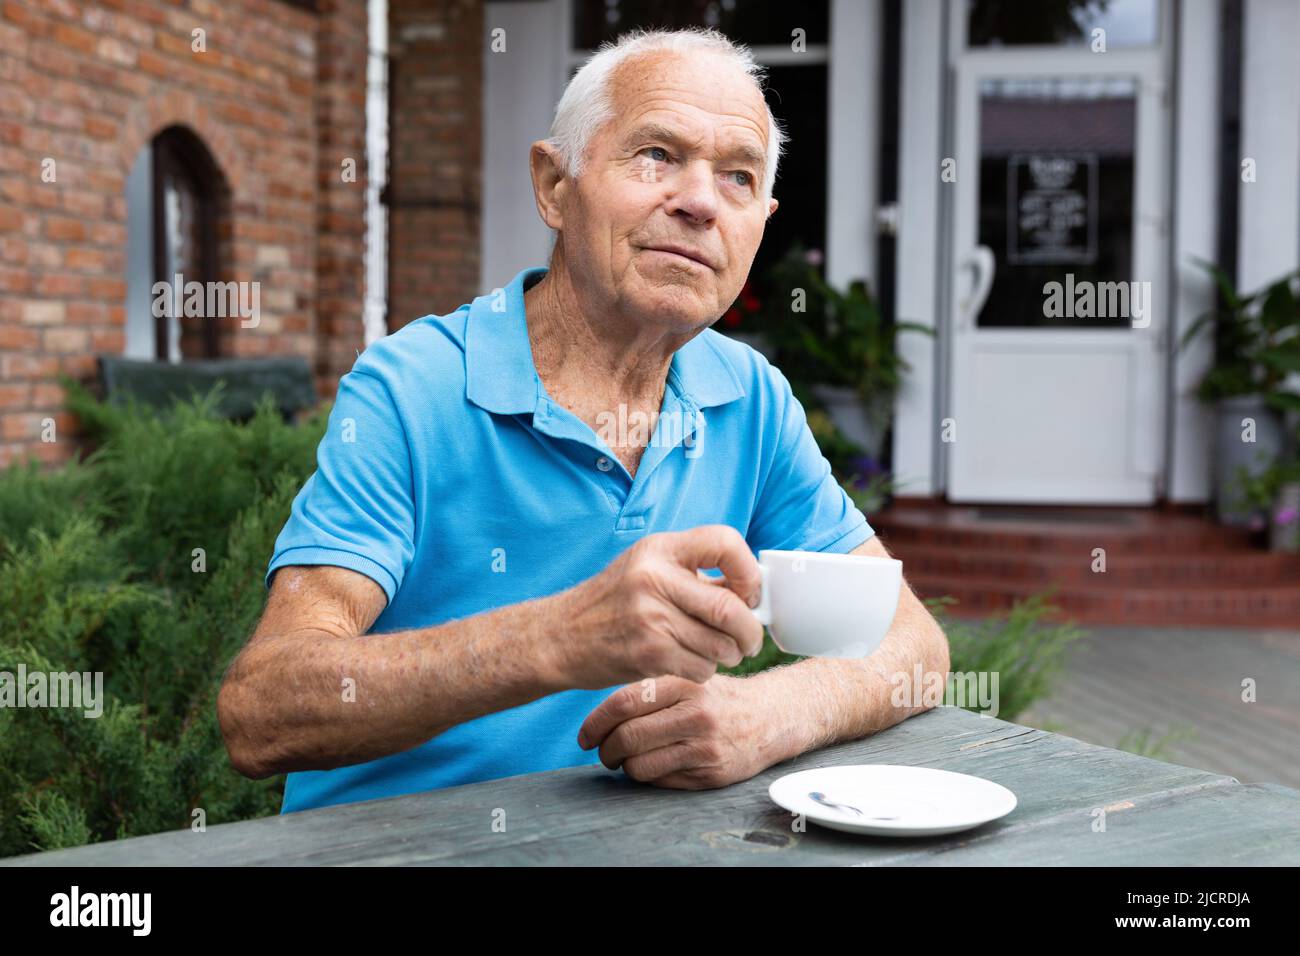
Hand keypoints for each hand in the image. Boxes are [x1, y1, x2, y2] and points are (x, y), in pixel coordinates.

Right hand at [553, 525, 764, 688]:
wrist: (560, 636)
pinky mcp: (648, 654)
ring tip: (717, 651)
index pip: (725, 543)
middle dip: (750, 630)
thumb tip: (751, 588)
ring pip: (721, 644)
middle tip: (750, 639)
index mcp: (660, 549)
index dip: (749, 572)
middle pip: (730, 607)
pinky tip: (688, 662)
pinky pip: (701, 667)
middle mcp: (654, 578)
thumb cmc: (611, 602)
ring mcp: (650, 617)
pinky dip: (705, 670)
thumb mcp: (646, 567)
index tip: (749, 593)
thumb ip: (693, 572)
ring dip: (729, 654)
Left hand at [577, 674, 792, 788]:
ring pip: (640, 766)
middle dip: (606, 750)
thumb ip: (651, 689)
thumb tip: (601, 715)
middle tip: (604, 752)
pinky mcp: (710, 773)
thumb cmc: (718, 697)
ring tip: (627, 760)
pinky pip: (661, 782)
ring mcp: (704, 746)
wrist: (771, 717)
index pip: (624, 704)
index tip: (585, 735)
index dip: (595, 723)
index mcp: (683, 684)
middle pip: (627, 738)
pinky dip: (648, 777)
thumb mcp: (688, 679)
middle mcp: (695, 713)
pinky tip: (655, 765)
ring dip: (625, 767)